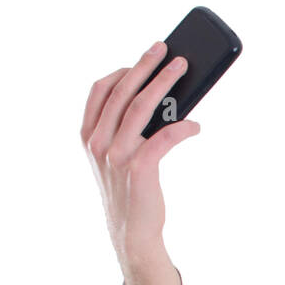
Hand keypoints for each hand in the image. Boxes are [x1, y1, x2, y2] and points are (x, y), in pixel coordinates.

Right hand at [80, 41, 199, 284]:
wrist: (131, 235)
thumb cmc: (130, 192)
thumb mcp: (118, 156)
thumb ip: (126, 128)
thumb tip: (161, 98)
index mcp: (88, 135)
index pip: (101, 90)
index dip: (123, 70)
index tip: (144, 57)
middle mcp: (98, 143)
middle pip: (123, 91)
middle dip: (147, 66)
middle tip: (166, 49)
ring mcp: (116, 156)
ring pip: (141, 107)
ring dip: (165, 83)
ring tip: (184, 69)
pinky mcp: (139, 170)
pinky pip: (163, 138)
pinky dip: (182, 127)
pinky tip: (196, 125)